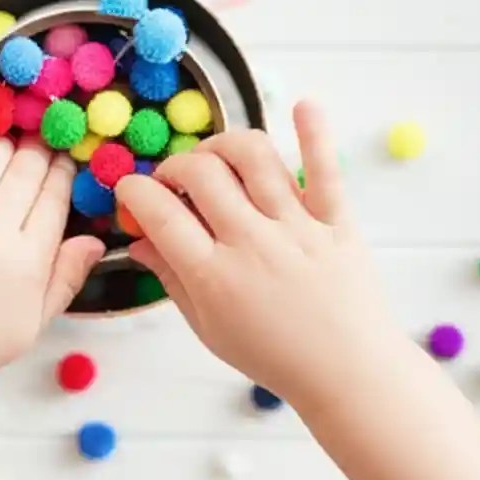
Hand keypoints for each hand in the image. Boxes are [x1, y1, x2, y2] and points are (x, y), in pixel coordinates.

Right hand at [116, 100, 401, 406]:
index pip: (158, 213)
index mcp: (213, 276)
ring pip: (253, 156)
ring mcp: (297, 228)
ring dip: (223, 144)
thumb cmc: (275, 357)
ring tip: (216, 159)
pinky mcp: (337, 221)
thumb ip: (173, 281)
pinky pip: (324, 168)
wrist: (349, 373)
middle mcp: (252, 243)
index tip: (131, 193)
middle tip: (173, 182)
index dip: (134, 192)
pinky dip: (315, 132)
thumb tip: (140, 243)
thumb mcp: (209, 330)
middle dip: (174, 166)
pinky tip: (304, 106)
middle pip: (200, 174)